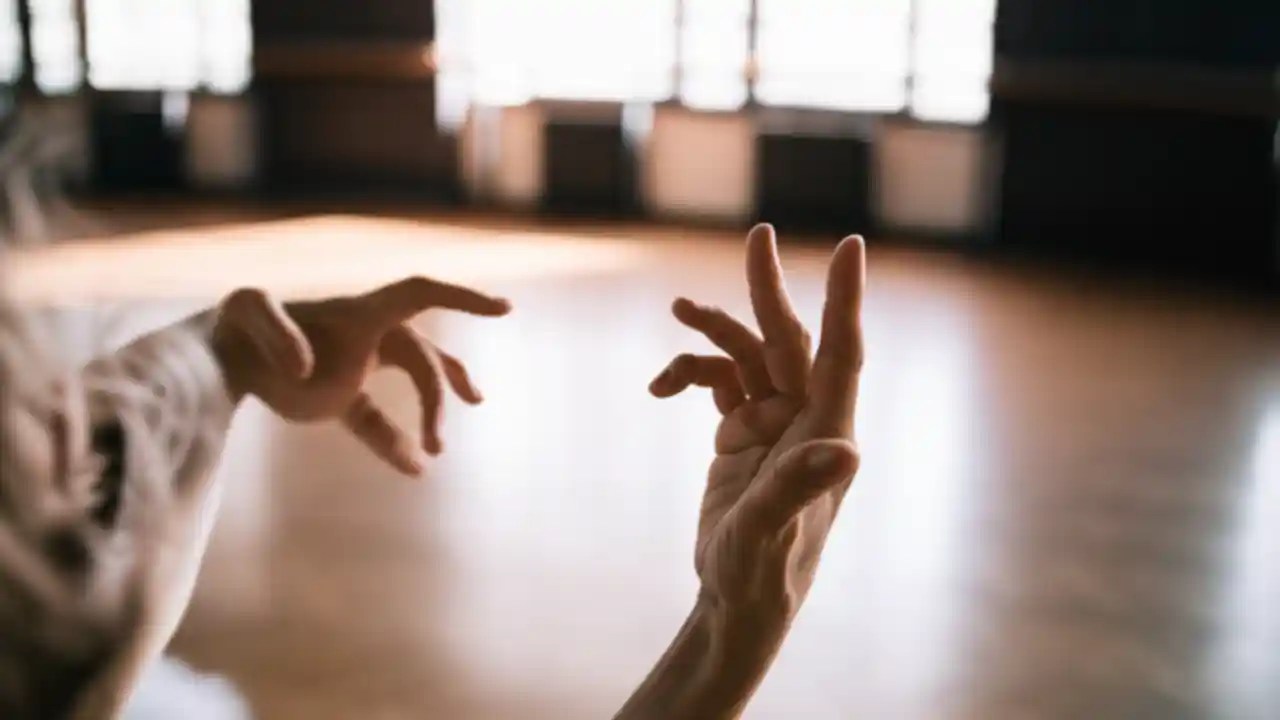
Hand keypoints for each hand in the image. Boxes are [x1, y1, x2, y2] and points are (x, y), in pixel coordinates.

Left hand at [212, 277, 509, 474]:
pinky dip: (395, 445)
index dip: (463, 299)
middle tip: (439, 437)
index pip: (421, 294)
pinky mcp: (340, 398)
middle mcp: (368, 335)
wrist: (215, 356)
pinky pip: (377, 422)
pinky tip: (414, 470)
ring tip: (436, 449)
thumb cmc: (234, 324)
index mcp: (360, 312)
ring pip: (414, 383)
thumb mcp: (245, 310)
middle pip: (423, 357)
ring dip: (431, 413)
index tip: (504, 310)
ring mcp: (358, 366)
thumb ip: (276, 330)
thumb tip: (308, 372)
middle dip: (438, 393)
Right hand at [649, 224, 864, 617]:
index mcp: (826, 434)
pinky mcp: (742, 435)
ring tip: (677, 310)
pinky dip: (689, 374)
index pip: (841, 353)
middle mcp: (806, 422)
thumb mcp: (771, 532)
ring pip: (747, 357)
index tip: (850, 247)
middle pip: (789, 340)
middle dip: (770, 290)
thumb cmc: (762, 575)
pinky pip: (720, 384)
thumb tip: (845, 452)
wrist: (736, 598)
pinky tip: (657, 389)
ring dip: (714, 333)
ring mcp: (773, 426)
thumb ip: (799, 488)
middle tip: (758, 236)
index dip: (844, 300)